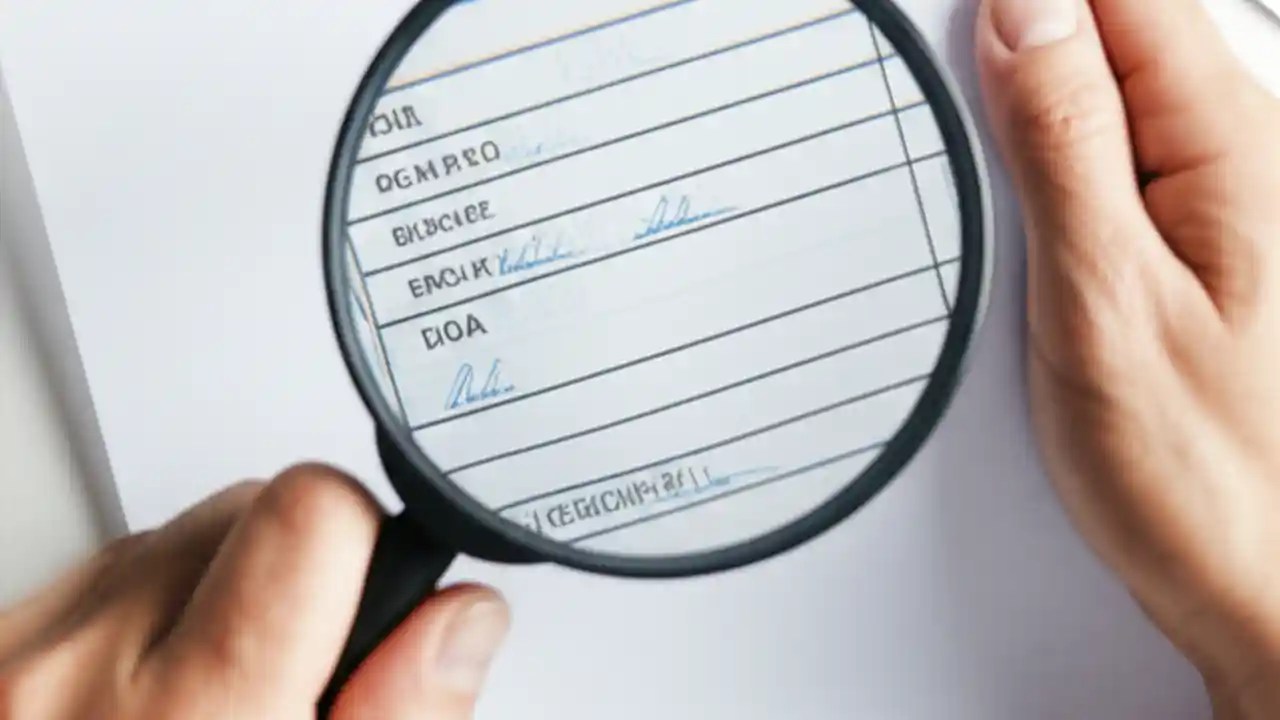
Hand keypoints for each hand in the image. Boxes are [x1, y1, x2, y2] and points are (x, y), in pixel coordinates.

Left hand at [0, 465, 509, 718]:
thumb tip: (462, 618)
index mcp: (189, 719)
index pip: (313, 511)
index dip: (368, 546)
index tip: (373, 602)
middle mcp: (77, 666)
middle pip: (253, 507)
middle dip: (300, 576)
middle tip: (295, 680)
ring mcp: (18, 648)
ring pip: (184, 533)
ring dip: (225, 592)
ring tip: (218, 700)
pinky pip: (112, 568)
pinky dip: (154, 615)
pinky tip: (156, 699)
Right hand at [976, 0, 1279, 715]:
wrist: (1272, 591)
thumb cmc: (1208, 476)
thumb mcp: (1103, 302)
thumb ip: (1062, 144)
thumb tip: (1023, 10)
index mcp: (1232, 144)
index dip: (1022, 2)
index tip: (945, 28)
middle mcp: (1247, 150)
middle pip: (1117, 27)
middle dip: (1020, 46)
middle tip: (949, 96)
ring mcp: (1226, 194)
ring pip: (1114, 89)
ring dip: (1034, 104)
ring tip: (984, 165)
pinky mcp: (1200, 238)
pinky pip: (1120, 154)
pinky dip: (1056, 160)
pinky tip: (1024, 205)